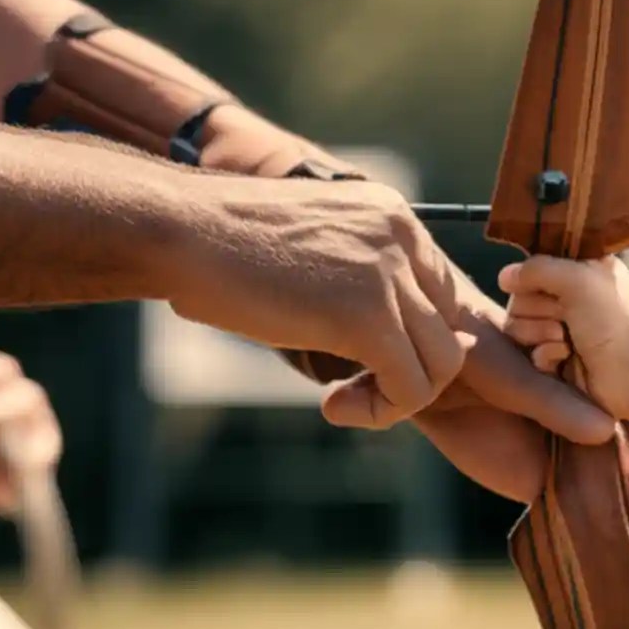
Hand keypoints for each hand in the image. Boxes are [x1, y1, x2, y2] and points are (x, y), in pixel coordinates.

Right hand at [164, 177, 476, 427]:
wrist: (178, 229)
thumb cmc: (221, 244)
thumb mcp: (310, 245)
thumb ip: (356, 277)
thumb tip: (386, 338)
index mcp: (391, 216)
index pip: (441, 293)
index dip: (410, 339)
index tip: (361, 360)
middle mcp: (402, 236)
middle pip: (449, 328)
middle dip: (410, 371)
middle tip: (354, 388)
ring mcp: (389, 273)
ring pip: (442, 363)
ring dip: (398, 398)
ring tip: (344, 401)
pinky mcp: (368, 315)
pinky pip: (411, 387)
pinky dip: (382, 412)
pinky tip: (335, 408)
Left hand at [323, 261, 628, 574]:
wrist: (434, 368)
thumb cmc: (437, 357)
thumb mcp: (414, 379)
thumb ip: (376, 396)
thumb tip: (334, 411)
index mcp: (543, 373)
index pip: (582, 401)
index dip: (619, 423)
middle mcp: (562, 409)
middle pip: (611, 447)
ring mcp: (559, 447)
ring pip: (608, 480)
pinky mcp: (547, 478)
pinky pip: (585, 504)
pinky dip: (615, 531)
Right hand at [499, 255, 628, 417]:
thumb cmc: (613, 319)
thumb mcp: (578, 277)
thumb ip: (537, 268)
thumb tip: (504, 278)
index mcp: (579, 274)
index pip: (532, 271)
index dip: (535, 280)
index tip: (554, 289)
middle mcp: (568, 301)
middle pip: (520, 300)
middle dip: (539, 310)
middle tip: (565, 318)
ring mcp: (560, 333)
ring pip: (518, 328)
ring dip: (541, 334)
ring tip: (567, 340)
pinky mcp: (556, 363)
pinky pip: (528, 355)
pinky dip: (546, 356)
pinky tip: (565, 359)